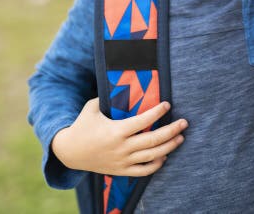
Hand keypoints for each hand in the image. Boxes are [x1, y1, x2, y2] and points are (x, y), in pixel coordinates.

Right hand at [51, 98, 187, 176]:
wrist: (68, 152)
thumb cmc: (82, 126)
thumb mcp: (92, 108)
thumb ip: (108, 97)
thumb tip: (123, 83)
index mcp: (116, 131)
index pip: (143, 121)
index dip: (157, 112)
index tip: (168, 105)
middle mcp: (121, 147)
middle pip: (153, 140)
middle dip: (172, 130)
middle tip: (184, 122)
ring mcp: (122, 161)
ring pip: (152, 156)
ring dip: (169, 146)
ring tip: (181, 137)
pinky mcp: (121, 170)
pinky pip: (143, 171)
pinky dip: (156, 164)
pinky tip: (165, 155)